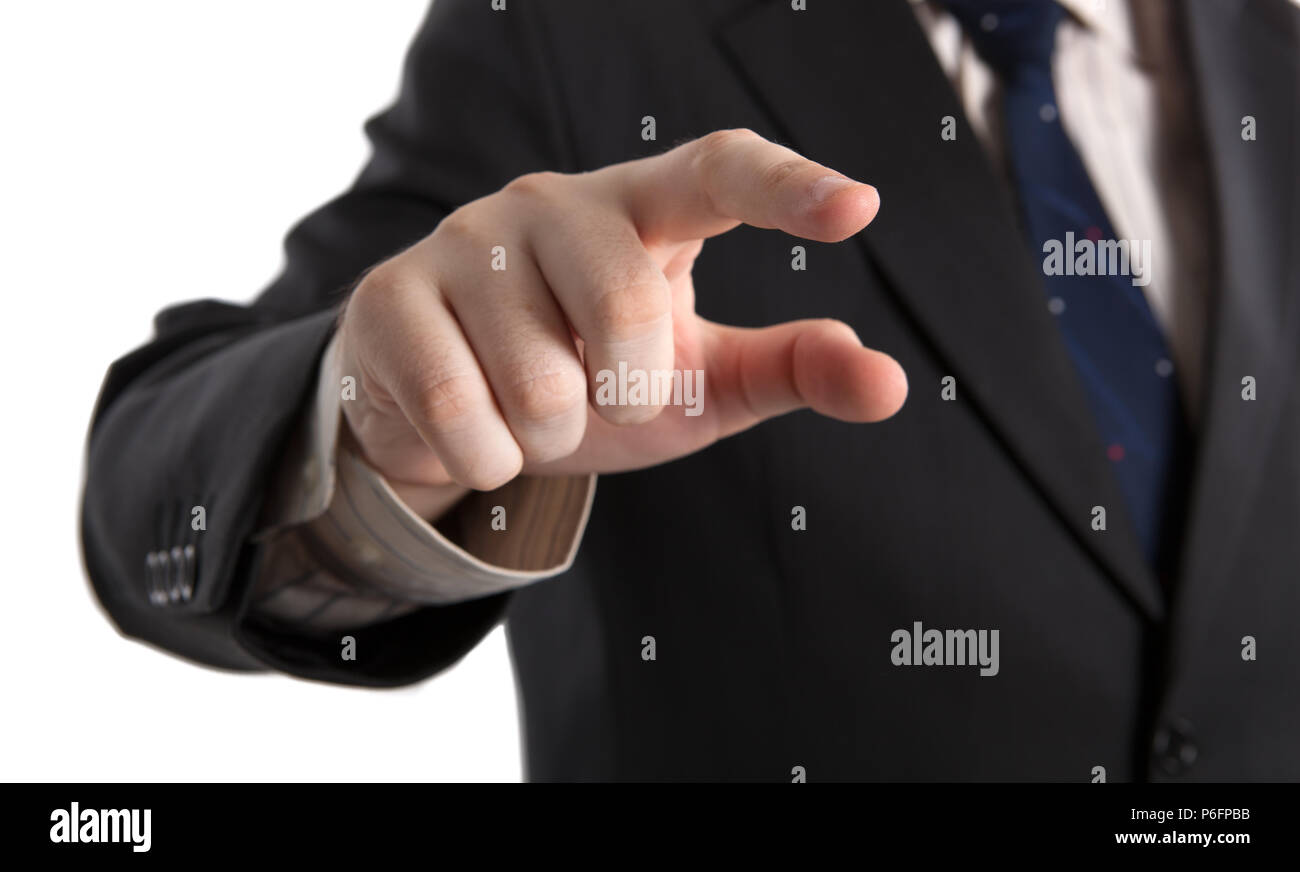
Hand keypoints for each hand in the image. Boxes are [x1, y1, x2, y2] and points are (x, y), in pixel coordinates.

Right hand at [335, 129, 906, 515]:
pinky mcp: (390, 295)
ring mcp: (463, 240)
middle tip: (603, 394)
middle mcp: (552, 203)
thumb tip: (891, 383)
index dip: (786, 187)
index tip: (860, 209)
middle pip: (627, 306)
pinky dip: (486, 455)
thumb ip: (787, 370)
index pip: (717, 170)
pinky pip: (457, 409)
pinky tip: (475, 425)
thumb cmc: (591, 378)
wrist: (448, 406)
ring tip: (530, 408)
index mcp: (642, 208)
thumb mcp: (696, 379)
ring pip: (538, 382)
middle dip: (627, 391)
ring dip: (551, 433)